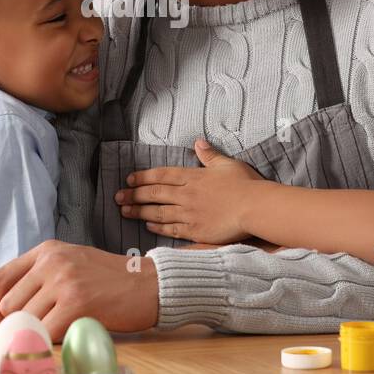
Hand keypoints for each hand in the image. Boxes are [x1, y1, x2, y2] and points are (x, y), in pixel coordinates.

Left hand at [0, 240, 158, 339]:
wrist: (149, 284)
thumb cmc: (111, 279)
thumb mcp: (73, 261)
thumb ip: (43, 274)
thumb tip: (10, 305)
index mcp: (47, 250)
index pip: (1, 277)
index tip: (3, 320)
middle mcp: (51, 262)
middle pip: (9, 304)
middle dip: (17, 324)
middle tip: (33, 332)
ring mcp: (64, 282)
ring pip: (26, 321)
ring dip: (37, 333)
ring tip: (58, 331)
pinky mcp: (76, 304)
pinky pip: (46, 332)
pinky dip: (51, 341)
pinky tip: (67, 336)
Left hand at [115, 139, 262, 244]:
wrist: (255, 207)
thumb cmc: (244, 183)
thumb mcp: (226, 164)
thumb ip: (209, 155)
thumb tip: (198, 143)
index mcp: (193, 176)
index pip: (161, 175)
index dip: (143, 177)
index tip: (129, 179)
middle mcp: (186, 194)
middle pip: (154, 194)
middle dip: (133, 194)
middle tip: (118, 196)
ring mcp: (189, 213)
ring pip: (158, 212)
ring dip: (139, 211)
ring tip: (124, 211)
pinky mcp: (196, 230)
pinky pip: (171, 229)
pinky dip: (158, 227)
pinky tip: (148, 226)